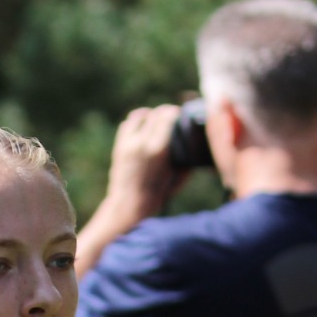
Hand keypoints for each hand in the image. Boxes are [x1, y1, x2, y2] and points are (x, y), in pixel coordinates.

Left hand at [103, 106, 182, 222]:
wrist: (130, 204)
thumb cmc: (159, 194)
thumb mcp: (178, 177)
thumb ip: (186, 159)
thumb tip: (195, 145)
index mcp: (159, 149)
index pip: (168, 117)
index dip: (176, 112)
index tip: (181, 114)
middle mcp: (142, 143)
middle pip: (156, 114)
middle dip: (166, 112)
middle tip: (172, 114)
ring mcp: (129, 143)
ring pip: (140, 115)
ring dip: (151, 114)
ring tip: (157, 117)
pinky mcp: (120, 146)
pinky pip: (128, 123)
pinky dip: (137, 121)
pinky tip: (144, 123)